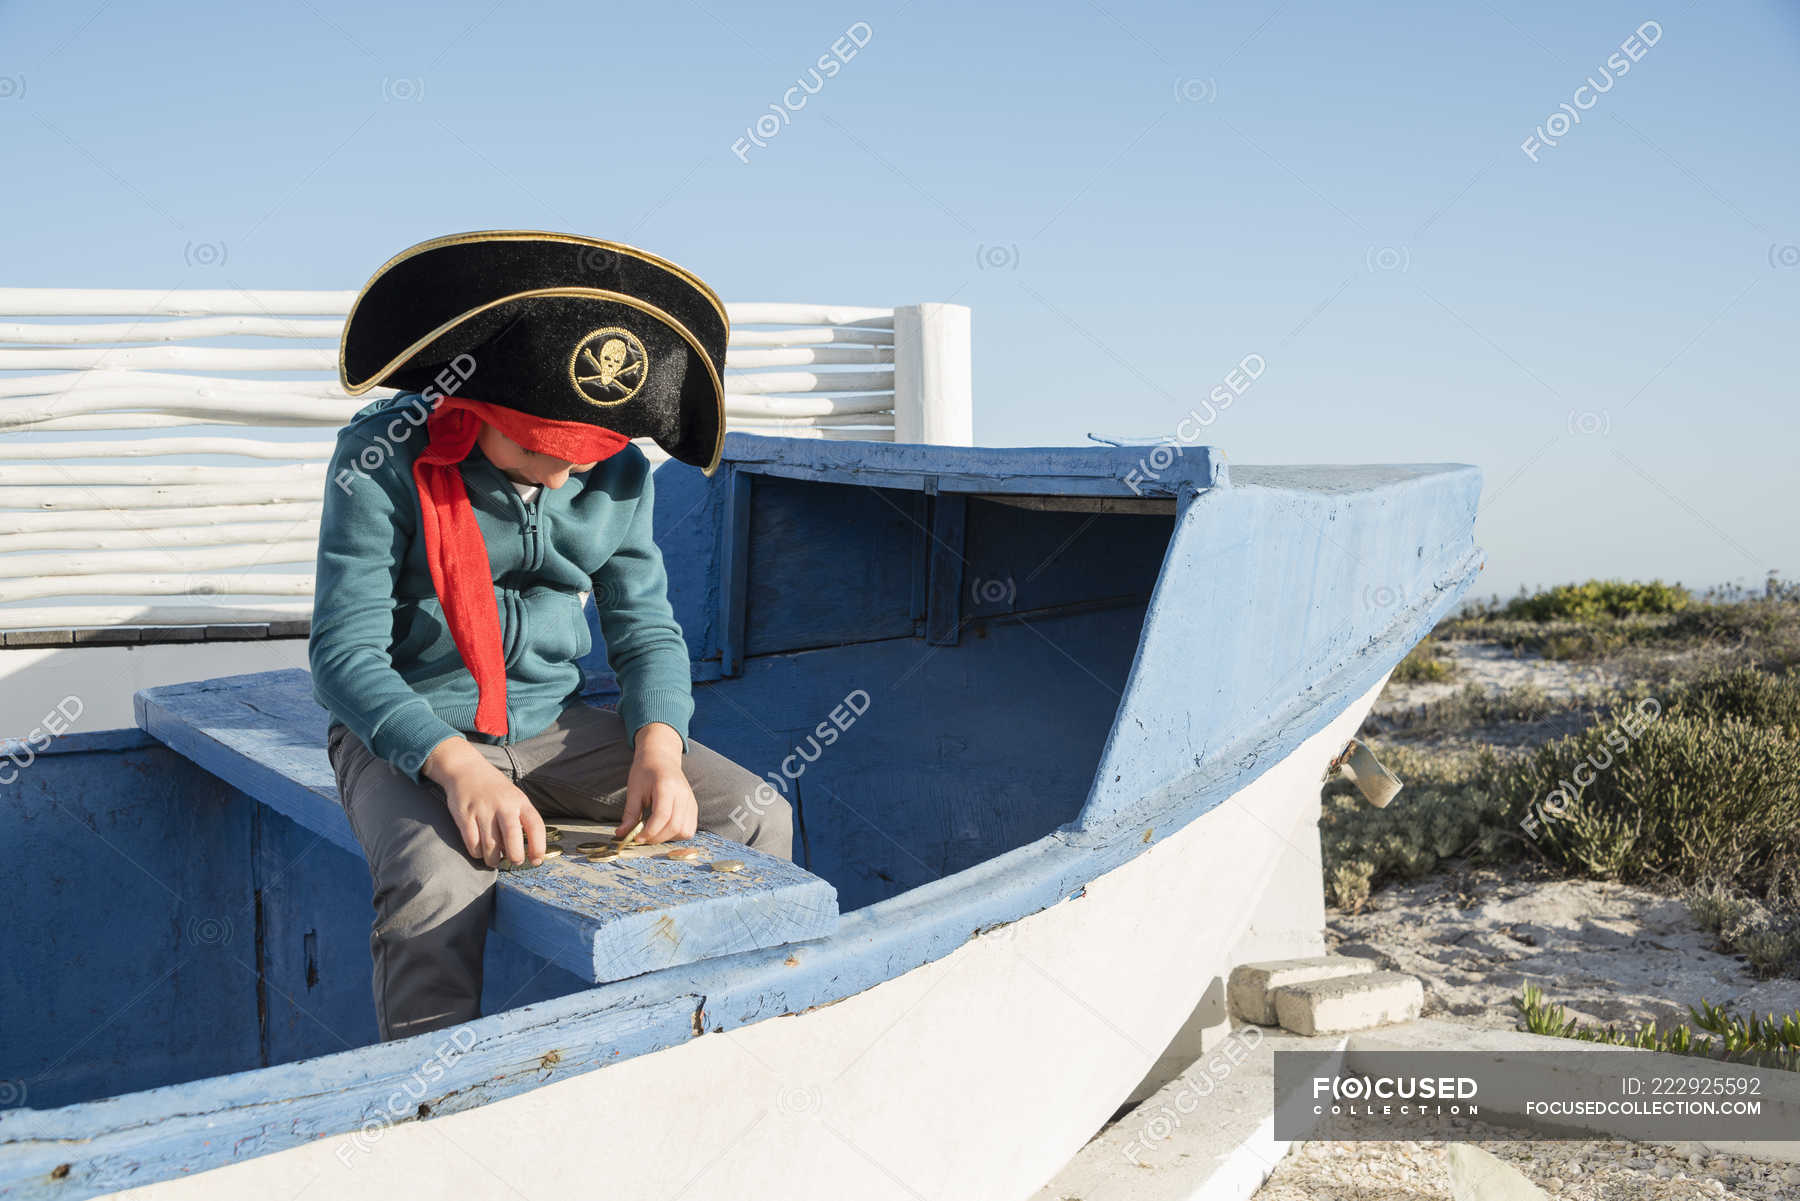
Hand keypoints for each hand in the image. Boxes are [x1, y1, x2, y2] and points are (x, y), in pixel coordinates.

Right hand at [427, 739, 546, 866]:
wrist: (467, 769)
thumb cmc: (495, 790)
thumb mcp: (515, 798)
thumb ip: (522, 820)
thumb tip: (528, 850)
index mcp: (520, 801)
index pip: (536, 826)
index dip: (538, 847)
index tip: (536, 861)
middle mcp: (503, 805)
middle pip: (512, 837)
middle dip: (515, 857)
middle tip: (514, 862)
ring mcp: (483, 810)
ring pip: (491, 845)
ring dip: (493, 859)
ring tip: (494, 860)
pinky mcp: (464, 815)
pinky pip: (472, 843)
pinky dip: (477, 853)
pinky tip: (480, 851)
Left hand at [618, 722, 696, 843]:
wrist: (661, 758)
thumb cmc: (646, 771)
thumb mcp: (634, 790)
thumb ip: (630, 813)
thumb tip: (621, 834)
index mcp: (667, 786)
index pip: (662, 816)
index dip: (649, 831)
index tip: (636, 838)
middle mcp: (683, 794)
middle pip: (675, 826)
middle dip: (657, 838)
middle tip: (642, 838)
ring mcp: (691, 801)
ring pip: (685, 831)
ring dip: (668, 838)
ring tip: (653, 832)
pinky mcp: (693, 807)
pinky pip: (689, 829)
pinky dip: (676, 835)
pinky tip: (664, 829)